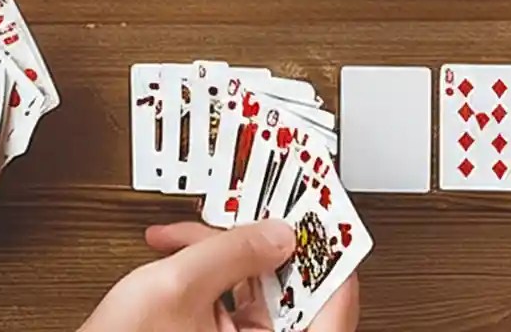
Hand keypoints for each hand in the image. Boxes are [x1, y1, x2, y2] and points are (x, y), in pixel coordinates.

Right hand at [81, 221, 359, 331]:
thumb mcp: (175, 290)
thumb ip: (231, 252)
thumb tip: (277, 232)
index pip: (335, 296)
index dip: (327, 247)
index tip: (321, 210)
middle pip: (296, 287)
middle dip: (265, 243)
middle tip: (256, 208)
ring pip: (264, 291)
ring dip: (231, 255)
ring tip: (196, 233)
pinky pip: (239, 303)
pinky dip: (218, 275)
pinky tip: (188, 254)